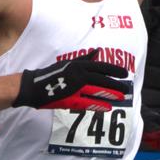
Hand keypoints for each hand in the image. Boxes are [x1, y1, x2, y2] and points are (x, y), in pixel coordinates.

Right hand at [12, 56, 131, 109]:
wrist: (33, 86)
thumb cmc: (50, 74)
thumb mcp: (67, 63)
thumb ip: (83, 59)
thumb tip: (97, 52)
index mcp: (78, 65)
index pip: (101, 66)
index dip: (114, 70)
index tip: (125, 73)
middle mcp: (78, 74)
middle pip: (102, 80)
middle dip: (116, 85)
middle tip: (126, 89)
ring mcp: (75, 87)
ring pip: (97, 91)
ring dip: (111, 94)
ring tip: (121, 98)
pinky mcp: (70, 99)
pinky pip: (88, 102)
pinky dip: (99, 105)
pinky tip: (108, 107)